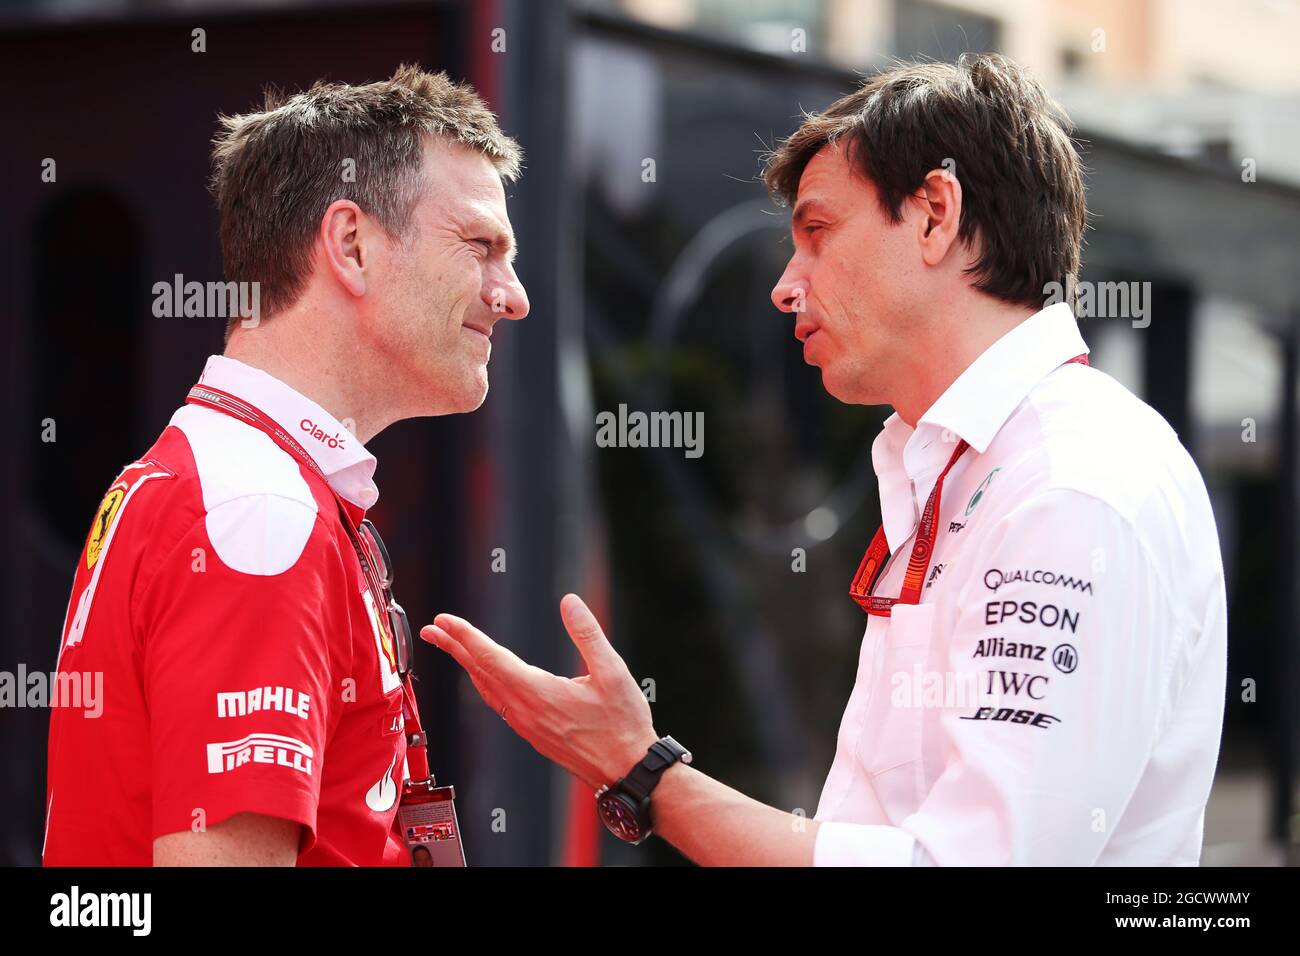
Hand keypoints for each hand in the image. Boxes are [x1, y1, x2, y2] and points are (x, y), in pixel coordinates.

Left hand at [421, 594, 658, 788]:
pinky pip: (498, 704)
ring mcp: (526, 726)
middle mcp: (524, 711)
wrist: (625, 771)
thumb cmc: (623, 726)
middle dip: (455, 648)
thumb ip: (588, 634)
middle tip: (434, 629)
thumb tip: (570, 603)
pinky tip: (488, 678)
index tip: (445, 620)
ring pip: (486, 691)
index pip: (491, 658)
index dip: (466, 636)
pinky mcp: (533, 734)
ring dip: (468, 666)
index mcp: (538, 693)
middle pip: (480, 674)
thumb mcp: (613, 673)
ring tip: (455, 648)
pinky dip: (485, 684)